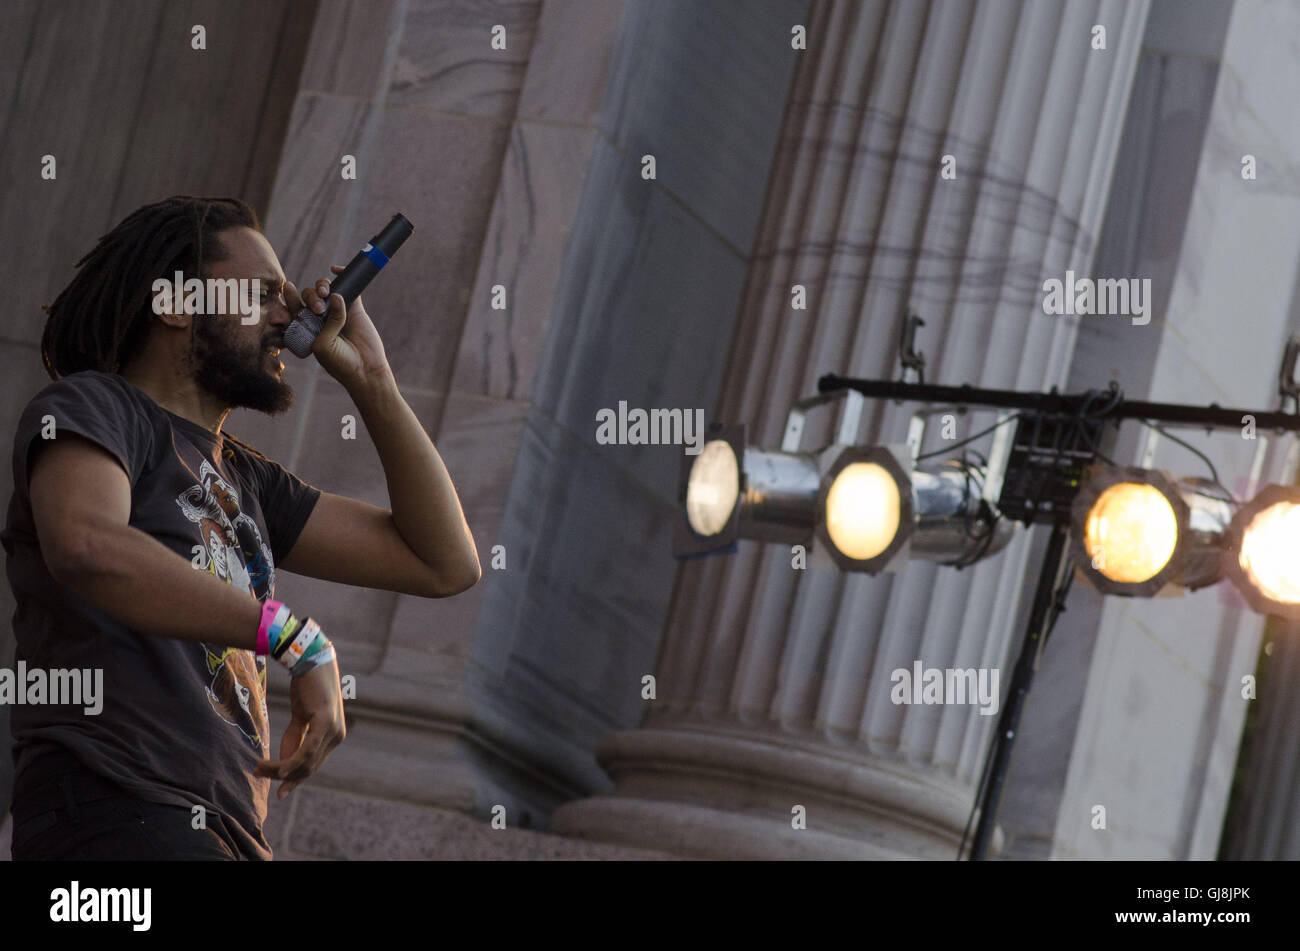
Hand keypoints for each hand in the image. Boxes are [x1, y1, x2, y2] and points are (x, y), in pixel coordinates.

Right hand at [254, 655, 346, 799]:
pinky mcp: (325, 723)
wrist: (311, 659)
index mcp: (333, 736)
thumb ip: (296, 737)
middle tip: (258, 773)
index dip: (295, 779)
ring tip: (259, 768)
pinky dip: (293, 762)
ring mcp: (333, 730)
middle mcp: (337, 736)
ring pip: (305, 761)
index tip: (279, 792)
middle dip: (283, 775)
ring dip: (280, 769)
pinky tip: (280, 771)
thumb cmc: (307, 685)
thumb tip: (285, 759)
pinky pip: (307, 750)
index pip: (313, 765)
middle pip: (308, 767)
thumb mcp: (300, 716)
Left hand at [287, 265, 389, 387]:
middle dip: (310, 297)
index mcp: (307, 327)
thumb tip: (335, 295)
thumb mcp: (322, 345)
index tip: (288, 287)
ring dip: (321, 286)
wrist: (365, 369)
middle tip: (319, 310)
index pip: (295, 307)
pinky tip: (336, 269)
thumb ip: (326, 322)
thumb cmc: (339, 362)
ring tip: (326, 293)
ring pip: (325, 288)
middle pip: (309, 295)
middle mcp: (320, 317)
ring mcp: (338, 310)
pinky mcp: (354, 307)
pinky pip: (347, 286)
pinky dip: (342, 274)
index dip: (290, 296)